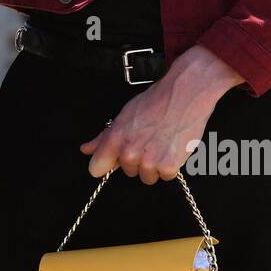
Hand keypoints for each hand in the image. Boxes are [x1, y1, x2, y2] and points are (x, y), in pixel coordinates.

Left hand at [78, 45, 244, 184]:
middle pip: (128, 172)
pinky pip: (165, 176)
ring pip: (147, 177)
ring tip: (162, 143)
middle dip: (138, 160)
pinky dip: (171, 165)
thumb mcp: (124, 116)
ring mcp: (149, 162)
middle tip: (149, 140)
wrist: (185, 94)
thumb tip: (86, 149)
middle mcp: (129, 153)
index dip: (107, 163)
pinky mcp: (169, 167)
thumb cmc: (155, 102)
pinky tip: (173, 147)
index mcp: (115, 140)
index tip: (115, 159)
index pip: (96, 168)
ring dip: (155, 165)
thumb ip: (103, 138)